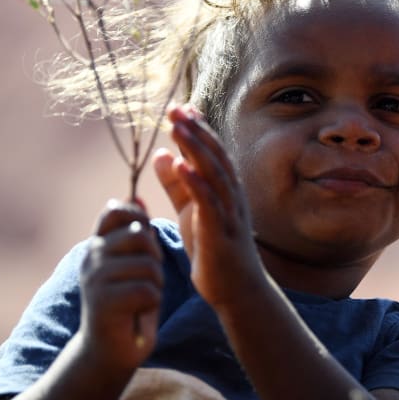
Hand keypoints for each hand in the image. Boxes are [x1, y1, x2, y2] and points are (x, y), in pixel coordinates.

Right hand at [78, 200, 162, 371]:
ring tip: (139, 300)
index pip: (115, 210)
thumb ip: (133, 233)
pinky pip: (147, 291)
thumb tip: (135, 195)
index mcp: (98, 245)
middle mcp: (91, 257)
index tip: (143, 241)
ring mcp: (95, 278)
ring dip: (155, 285)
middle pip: (141, 236)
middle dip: (154, 259)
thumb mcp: (132, 264)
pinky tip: (137, 314)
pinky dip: (151, 305)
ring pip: (148, 266)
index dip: (137, 218)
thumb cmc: (128, 304)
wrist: (107, 352)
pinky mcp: (103, 301)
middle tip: (144, 281)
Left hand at [154, 104, 264, 308]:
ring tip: (178, 128)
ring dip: (196, 149)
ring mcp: (229, 213)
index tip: (181, 108)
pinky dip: (196, 182)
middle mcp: (231, 196)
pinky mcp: (221, 233)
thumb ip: (176, 184)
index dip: (198, 129)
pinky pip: (209, 203)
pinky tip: (181, 166)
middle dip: (196, 131)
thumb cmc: (215, 252)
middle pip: (214, 156)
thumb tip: (161, 153)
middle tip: (176, 108)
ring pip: (214, 174)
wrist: (237, 291)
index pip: (212, 152)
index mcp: (224, 190)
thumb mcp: (190, 213)